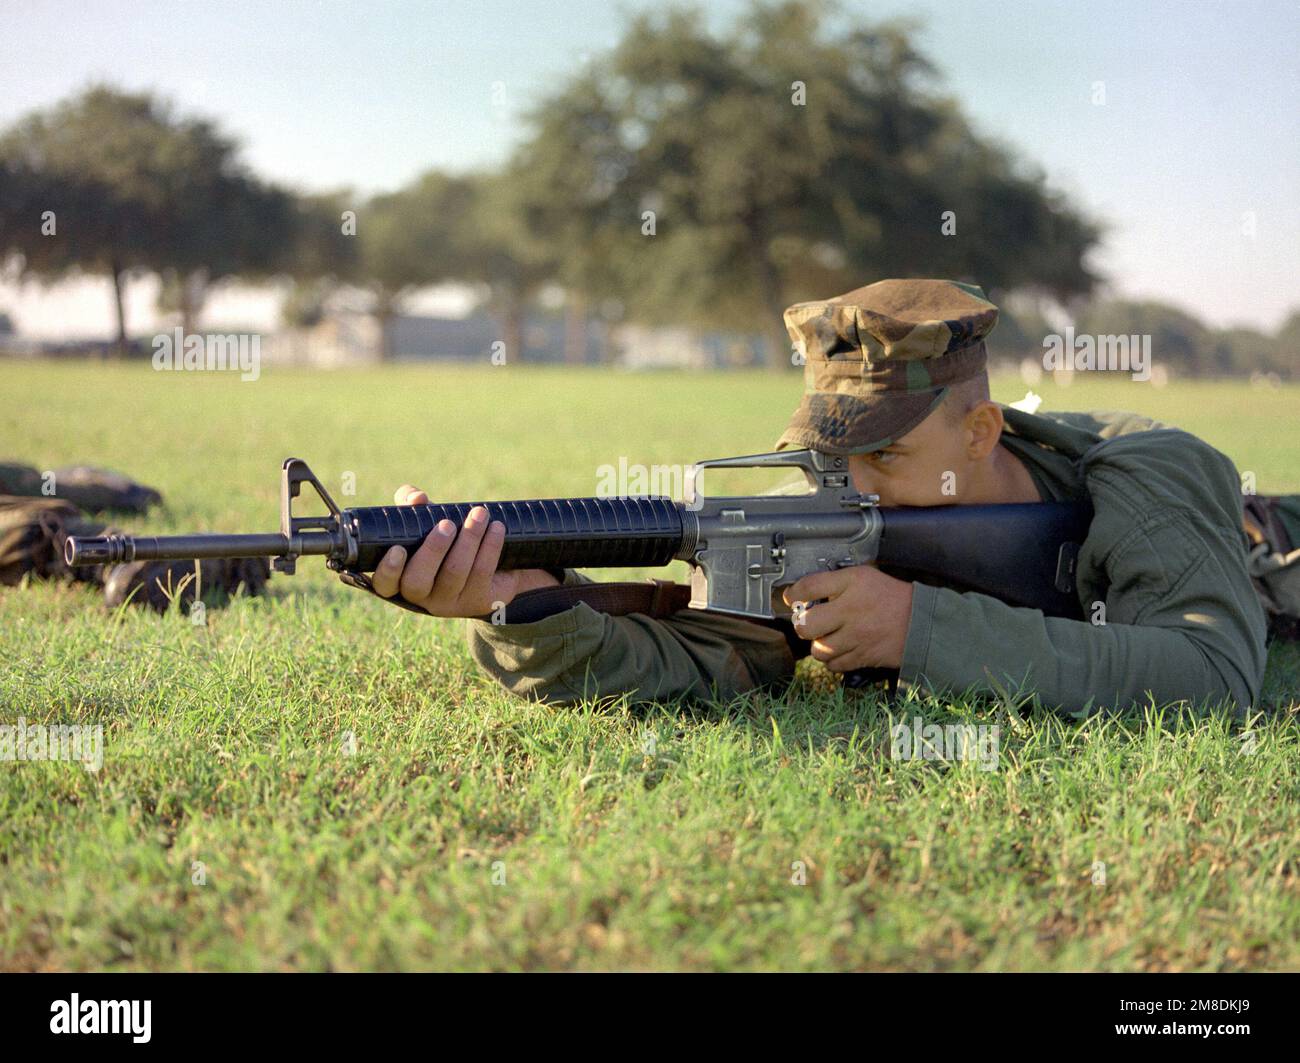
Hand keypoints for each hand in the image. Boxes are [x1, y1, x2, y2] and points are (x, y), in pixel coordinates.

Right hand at [369, 484, 557, 616]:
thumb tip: (415, 497)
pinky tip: (496, 528)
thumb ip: (414, 507)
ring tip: (480, 514)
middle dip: (433, 550)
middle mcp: (423, 598)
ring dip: (469, 539)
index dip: (388, 570)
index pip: (384, 585)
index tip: (398, 548)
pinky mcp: (479, 601)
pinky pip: (482, 573)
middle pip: (418, 582)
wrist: (496, 565)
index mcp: (402, 579)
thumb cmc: (448, 540)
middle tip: (446, 524)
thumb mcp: (429, 522)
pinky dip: (490, 547)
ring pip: (455, 573)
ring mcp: (451, 603)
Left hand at [783, 565, 913, 670]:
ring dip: (819, 644)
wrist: (922, 621)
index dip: (793, 593)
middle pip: (806, 625)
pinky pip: (834, 665)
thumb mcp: (865, 576)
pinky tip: (840, 649)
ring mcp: (856, 636)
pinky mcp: (863, 656)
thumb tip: (806, 593)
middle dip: (802, 624)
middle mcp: (851, 609)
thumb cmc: (892, 597)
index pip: (809, 586)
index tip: (791, 598)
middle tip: (809, 622)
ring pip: (818, 649)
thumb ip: (836, 581)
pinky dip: (833, 660)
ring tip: (828, 637)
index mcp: (852, 583)